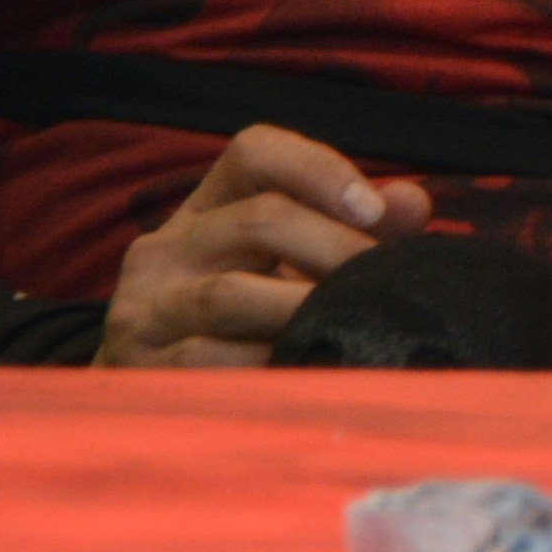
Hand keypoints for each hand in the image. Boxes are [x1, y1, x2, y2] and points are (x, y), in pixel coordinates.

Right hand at [94, 126, 431, 365]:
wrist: (147, 400)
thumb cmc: (243, 323)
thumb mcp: (291, 266)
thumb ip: (355, 231)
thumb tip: (412, 204)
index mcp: (207, 209)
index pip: (255, 151)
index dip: (319, 169)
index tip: (375, 210)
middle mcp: (165, 249)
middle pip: (259, 220)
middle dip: (336, 249)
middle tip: (384, 282)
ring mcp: (144, 308)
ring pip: (230, 295)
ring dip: (304, 310)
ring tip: (348, 327)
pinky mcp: (138, 367)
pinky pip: (206, 361)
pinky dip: (263, 366)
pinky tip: (301, 372)